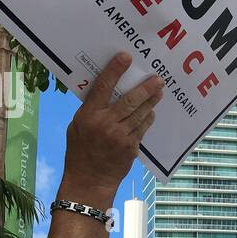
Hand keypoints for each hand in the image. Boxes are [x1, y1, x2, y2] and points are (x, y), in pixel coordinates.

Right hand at [60, 52, 163, 206]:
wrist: (89, 179)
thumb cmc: (80, 151)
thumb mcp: (77, 126)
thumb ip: (91, 110)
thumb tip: (104, 92)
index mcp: (88, 115)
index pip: (103, 87)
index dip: (115, 70)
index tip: (125, 57)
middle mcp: (105, 124)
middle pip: (129, 100)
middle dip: (145, 88)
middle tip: (157, 79)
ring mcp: (119, 136)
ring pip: (140, 114)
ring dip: (151, 101)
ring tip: (159, 91)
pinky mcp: (130, 147)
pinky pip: (142, 128)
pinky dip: (147, 119)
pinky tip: (151, 112)